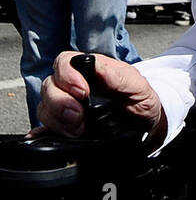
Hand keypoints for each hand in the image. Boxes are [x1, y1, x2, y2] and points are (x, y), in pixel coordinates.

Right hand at [38, 52, 165, 146]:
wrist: (145, 127)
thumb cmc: (140, 100)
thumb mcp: (138, 86)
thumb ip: (118, 75)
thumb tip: (97, 65)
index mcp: (90, 70)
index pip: (64, 62)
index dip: (67, 76)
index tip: (82, 92)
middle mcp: (73, 86)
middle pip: (50, 86)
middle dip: (60, 102)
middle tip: (78, 116)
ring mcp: (66, 107)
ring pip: (45, 108)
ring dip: (58, 120)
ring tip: (78, 129)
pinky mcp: (64, 127)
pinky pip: (46, 128)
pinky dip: (49, 133)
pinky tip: (60, 137)